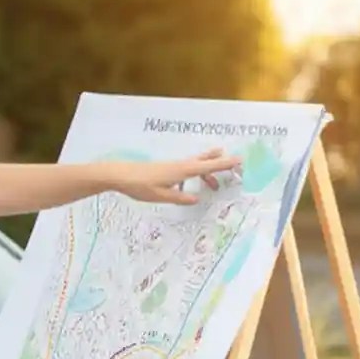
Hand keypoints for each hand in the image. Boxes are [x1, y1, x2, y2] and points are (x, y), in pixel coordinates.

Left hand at [109, 148, 241, 204]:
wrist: (120, 175)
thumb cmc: (140, 186)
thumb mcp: (162, 196)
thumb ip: (180, 198)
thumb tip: (197, 198)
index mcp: (182, 170)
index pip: (208, 166)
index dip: (224, 164)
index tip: (240, 160)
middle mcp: (179, 165)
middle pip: (204, 161)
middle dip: (219, 162)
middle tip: (234, 164)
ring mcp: (172, 166)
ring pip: (195, 166)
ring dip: (206, 172)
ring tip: (213, 185)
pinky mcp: (165, 169)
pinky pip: (185, 170)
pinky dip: (193, 175)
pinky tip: (187, 188)